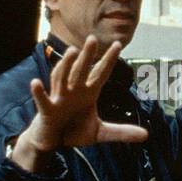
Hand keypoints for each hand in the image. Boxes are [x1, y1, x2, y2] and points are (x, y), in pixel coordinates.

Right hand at [13, 36, 147, 171]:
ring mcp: (59, 99)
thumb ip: (121, 132)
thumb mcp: (100, 133)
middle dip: (87, 56)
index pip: (100, 73)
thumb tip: (146, 135)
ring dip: (66, 65)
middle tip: (93, 39)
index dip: (109, 60)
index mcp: (88, 93)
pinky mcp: (47, 110)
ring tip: (72, 52)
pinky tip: (36, 83)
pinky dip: (39, 92)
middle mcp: (74, 91)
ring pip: (62, 78)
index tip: (118, 44)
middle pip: (81, 70)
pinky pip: (43, 100)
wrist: (53, 141)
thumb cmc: (74, 130)